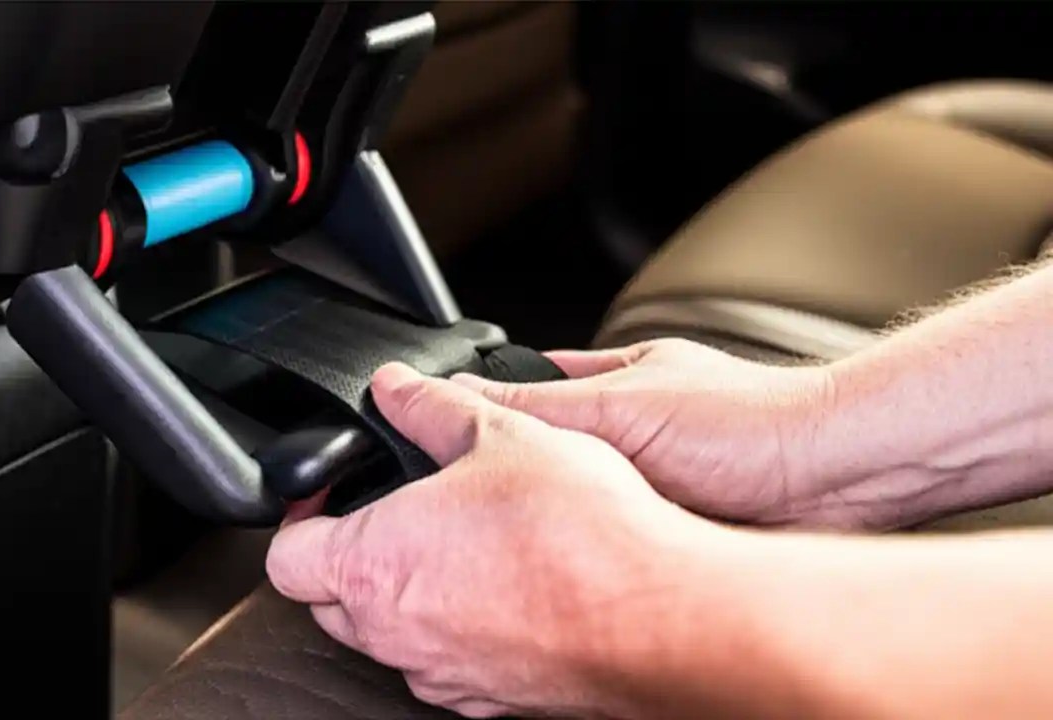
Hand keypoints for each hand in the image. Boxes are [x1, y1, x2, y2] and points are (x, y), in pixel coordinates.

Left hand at [265, 363, 723, 717]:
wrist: (662, 619)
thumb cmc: (578, 533)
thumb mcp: (501, 435)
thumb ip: (432, 409)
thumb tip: (396, 387)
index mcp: (373, 565)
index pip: (287, 555)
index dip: (302, 515)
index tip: (333, 490)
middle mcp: (395, 634)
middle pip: (331, 601)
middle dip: (349, 555)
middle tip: (398, 510)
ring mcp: (443, 675)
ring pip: (391, 636)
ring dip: (407, 593)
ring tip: (463, 542)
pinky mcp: (492, 699)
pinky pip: (448, 664)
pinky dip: (458, 628)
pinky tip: (507, 588)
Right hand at [452, 339, 843, 527]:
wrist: (833, 480)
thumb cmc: (748, 421)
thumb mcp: (619, 406)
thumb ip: (535, 405)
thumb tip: (454, 395)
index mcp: (612, 383)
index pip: (525, 392)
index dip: (482, 416)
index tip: (438, 441)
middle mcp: (629, 432)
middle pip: (548, 458)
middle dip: (522, 483)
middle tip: (489, 510)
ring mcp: (653, 484)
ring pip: (580, 507)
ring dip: (565, 523)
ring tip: (540, 542)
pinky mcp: (674, 531)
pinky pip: (616, 542)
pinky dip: (601, 553)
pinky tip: (587, 565)